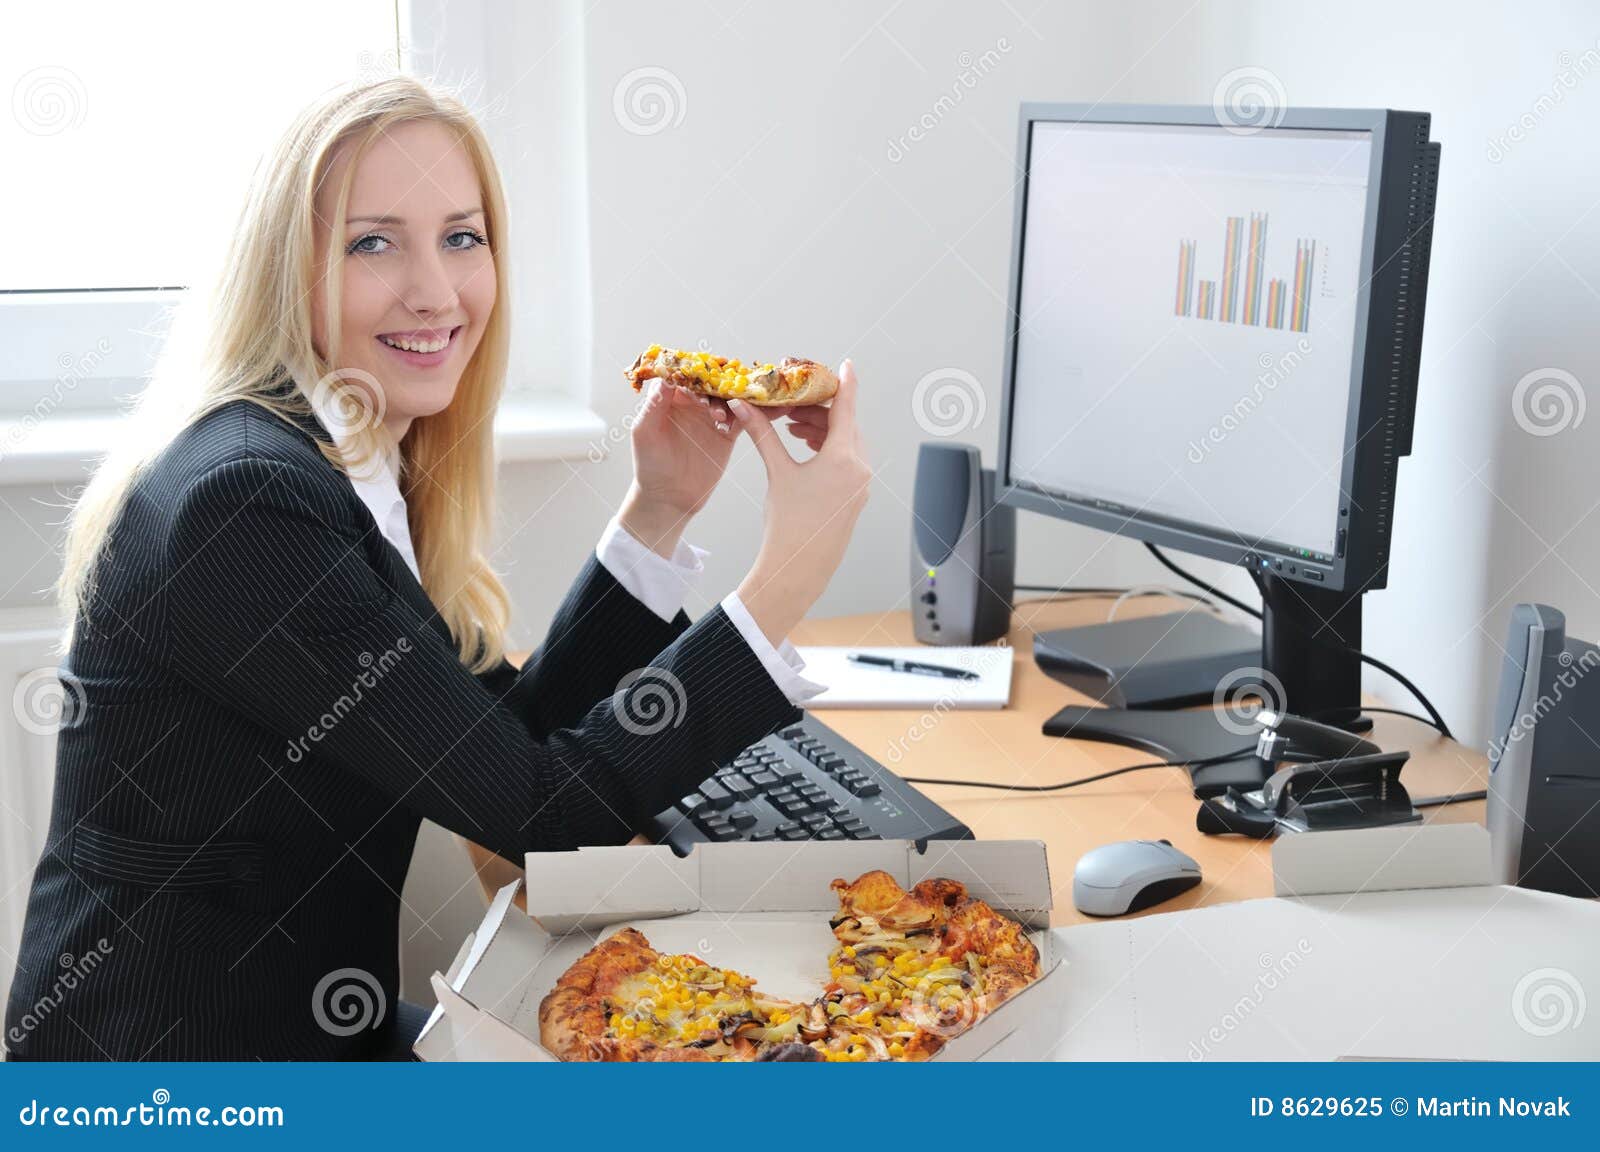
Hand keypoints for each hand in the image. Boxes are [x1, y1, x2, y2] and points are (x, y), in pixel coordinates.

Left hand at [619, 379, 735, 556]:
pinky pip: (742, 418)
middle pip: (713, 382)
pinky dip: (752, 414)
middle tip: (727, 388)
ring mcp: (711, 416)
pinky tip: (755, 415)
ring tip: (728, 412)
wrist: (668, 497)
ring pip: (729, 397)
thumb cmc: (649, 465)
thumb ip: (654, 404)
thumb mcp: (644, 432)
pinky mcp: (726, 433)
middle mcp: (692, 402)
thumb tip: (666, 376)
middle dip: (722, 382)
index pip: (687, 374)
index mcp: (670, 397)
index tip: (706, 374)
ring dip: (735, 398)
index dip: (697, 371)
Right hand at [730, 360, 869, 645]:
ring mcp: (861, 484)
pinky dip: (830, 449)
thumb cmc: (788, 523)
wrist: (799, 567)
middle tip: (793, 406)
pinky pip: (848, 460)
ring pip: (847, 442)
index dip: (846, 383)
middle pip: (845, 424)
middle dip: (819, 411)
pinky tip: (807, 449)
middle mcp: (859, 468)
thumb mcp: (777, 472)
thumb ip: (763, 435)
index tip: (848, 365)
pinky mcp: (856, 497)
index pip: (846, 408)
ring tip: (793, 429)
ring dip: (823, 431)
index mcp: (843, 457)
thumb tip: (742, 407)